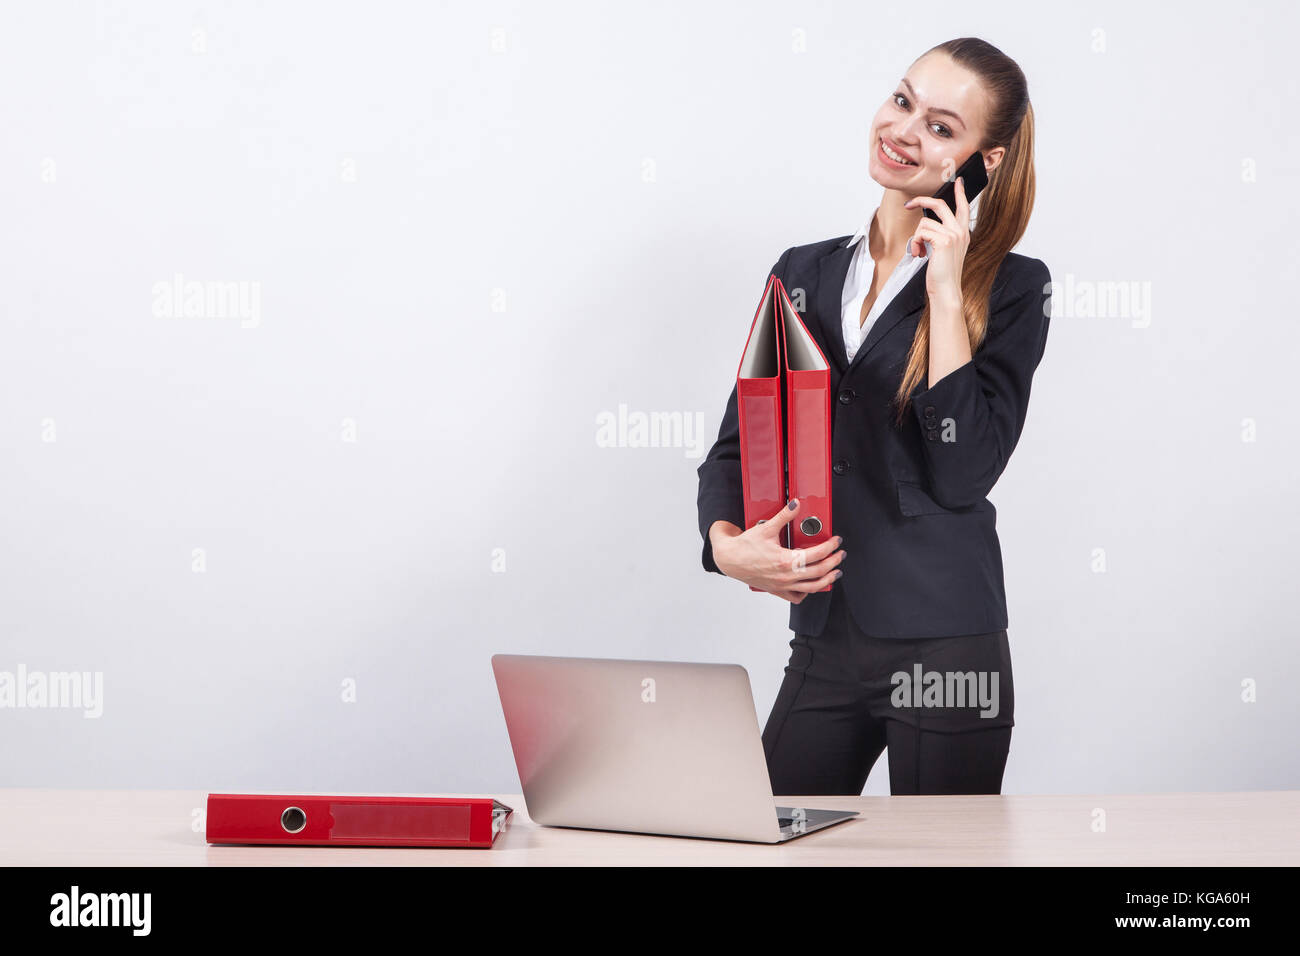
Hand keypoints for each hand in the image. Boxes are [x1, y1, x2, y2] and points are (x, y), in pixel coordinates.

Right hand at [710, 499, 844, 602]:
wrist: (729, 559)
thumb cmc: (745, 546)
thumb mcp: (766, 528)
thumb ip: (784, 515)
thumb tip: (795, 504)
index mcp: (786, 561)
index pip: (817, 555)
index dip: (830, 547)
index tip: (836, 541)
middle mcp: (786, 576)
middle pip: (819, 572)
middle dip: (834, 562)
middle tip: (840, 555)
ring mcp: (782, 585)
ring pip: (812, 588)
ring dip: (827, 580)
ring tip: (834, 572)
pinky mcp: (777, 590)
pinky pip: (797, 597)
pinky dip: (807, 592)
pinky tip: (812, 584)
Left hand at [903, 175, 971, 304]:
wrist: (946, 290)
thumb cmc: (942, 273)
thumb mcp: (945, 251)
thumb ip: (942, 235)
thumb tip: (927, 223)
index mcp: (963, 233)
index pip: (963, 207)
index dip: (960, 193)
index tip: (958, 181)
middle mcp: (961, 231)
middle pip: (940, 204)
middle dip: (922, 201)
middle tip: (909, 204)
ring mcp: (954, 234)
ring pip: (924, 222)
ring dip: (916, 238)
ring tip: (919, 251)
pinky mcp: (944, 240)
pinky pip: (921, 232)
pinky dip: (915, 243)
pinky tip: (919, 255)